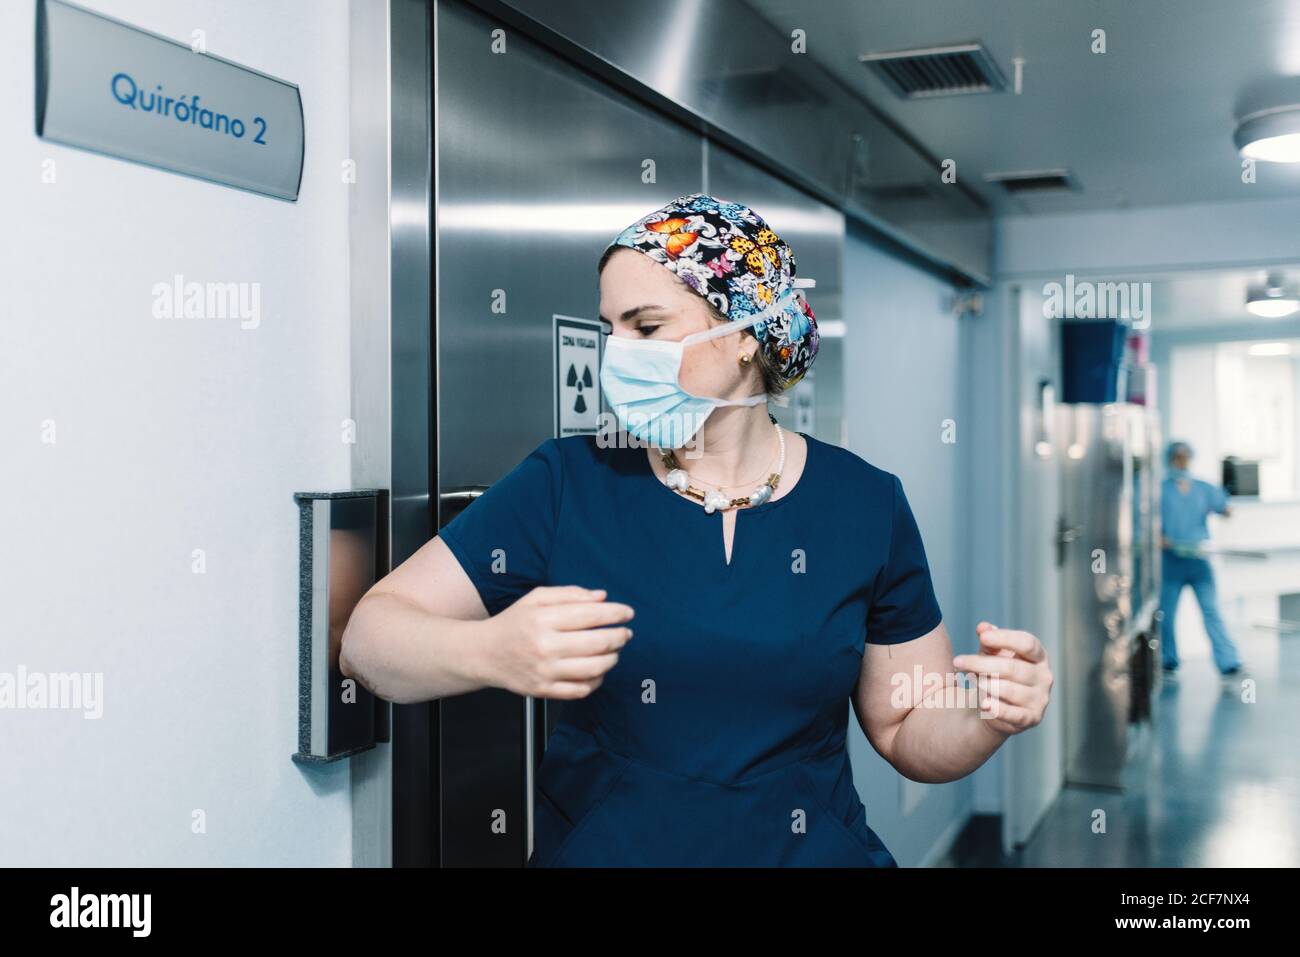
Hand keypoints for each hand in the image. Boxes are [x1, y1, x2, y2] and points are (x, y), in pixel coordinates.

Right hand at [480, 585, 633, 699]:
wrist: (483, 653)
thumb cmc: (514, 622)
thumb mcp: (535, 598)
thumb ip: (569, 594)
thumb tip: (602, 597)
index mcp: (542, 619)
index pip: (590, 614)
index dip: (615, 613)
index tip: (628, 613)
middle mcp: (544, 646)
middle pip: (598, 643)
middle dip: (620, 636)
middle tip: (626, 633)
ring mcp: (544, 671)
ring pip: (595, 668)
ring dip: (613, 658)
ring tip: (614, 651)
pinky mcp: (543, 691)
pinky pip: (582, 689)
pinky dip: (597, 680)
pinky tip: (598, 670)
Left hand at [952, 622, 1052, 736]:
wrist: (995, 706)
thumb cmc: (995, 673)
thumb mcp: (991, 654)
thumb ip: (989, 641)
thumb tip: (983, 627)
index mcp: (1039, 656)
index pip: (1027, 643)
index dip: (1005, 638)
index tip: (982, 637)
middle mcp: (1044, 676)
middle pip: (1012, 667)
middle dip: (981, 664)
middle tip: (958, 662)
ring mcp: (1040, 698)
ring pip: (1009, 690)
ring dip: (985, 684)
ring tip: (971, 681)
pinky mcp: (1032, 717)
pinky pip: (1013, 713)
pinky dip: (997, 708)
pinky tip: (984, 703)